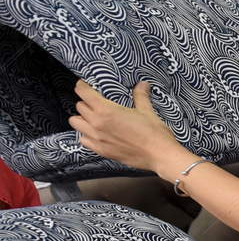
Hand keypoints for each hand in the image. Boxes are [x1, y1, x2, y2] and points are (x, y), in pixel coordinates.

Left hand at [68, 79, 185, 173]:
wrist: (160, 155)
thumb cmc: (154, 133)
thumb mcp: (146, 111)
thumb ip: (140, 96)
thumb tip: (143, 84)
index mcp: (106, 110)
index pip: (83, 93)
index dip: (82, 86)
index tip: (85, 86)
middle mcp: (97, 123)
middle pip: (79, 107)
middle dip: (85, 103)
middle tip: (95, 103)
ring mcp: (97, 138)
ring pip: (75, 123)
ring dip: (82, 119)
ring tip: (92, 119)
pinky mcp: (101, 150)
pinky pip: (83, 140)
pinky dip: (86, 135)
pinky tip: (96, 134)